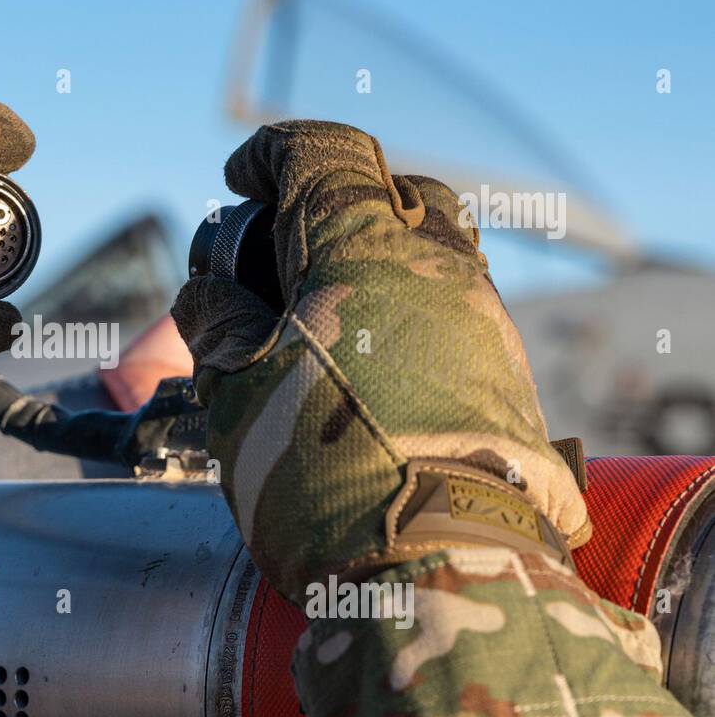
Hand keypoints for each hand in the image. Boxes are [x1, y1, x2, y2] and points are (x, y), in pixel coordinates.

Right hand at [172, 120, 588, 600]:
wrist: (437, 562)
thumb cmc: (324, 469)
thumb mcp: (234, 387)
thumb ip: (215, 317)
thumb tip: (210, 289)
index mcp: (362, 246)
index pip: (321, 154)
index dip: (270, 155)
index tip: (239, 177)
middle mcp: (435, 264)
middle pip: (391, 190)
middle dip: (334, 201)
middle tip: (288, 248)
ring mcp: (481, 316)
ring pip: (432, 249)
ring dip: (375, 258)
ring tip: (325, 315)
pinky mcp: (505, 371)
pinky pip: (455, 308)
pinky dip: (408, 310)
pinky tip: (372, 364)